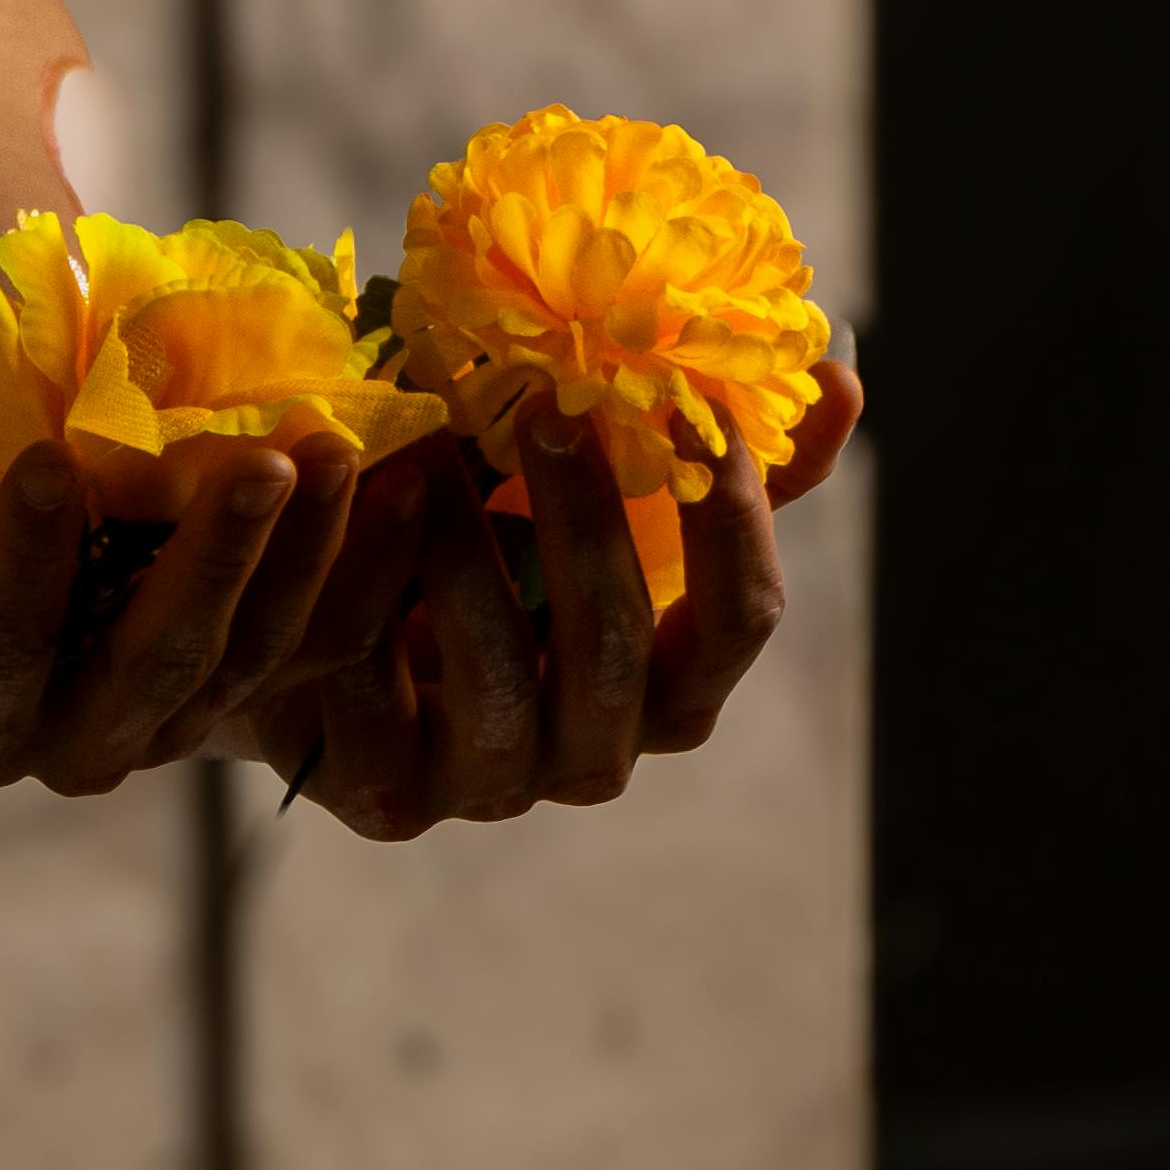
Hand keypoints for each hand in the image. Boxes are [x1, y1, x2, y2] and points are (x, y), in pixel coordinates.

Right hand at [0, 426, 366, 796]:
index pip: (1, 655)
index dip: (23, 569)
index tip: (44, 460)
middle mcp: (78, 747)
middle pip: (157, 666)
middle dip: (209, 562)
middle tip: (255, 459)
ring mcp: (171, 723)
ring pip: (254, 657)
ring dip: (305, 557)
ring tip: (335, 445)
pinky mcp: (240, 691)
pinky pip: (315, 642)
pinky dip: (360, 569)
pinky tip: (400, 480)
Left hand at [239, 355, 863, 838]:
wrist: (327, 641)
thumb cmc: (484, 558)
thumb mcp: (590, 503)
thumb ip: (703, 460)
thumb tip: (843, 372)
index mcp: (673, 691)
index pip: (740, 618)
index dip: (731, 517)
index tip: (693, 407)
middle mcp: (598, 754)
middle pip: (615, 645)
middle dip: (583, 516)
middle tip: (543, 408)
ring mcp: (493, 789)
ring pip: (497, 675)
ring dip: (461, 548)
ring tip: (422, 450)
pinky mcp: (387, 797)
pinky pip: (378, 704)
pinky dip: (364, 601)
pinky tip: (347, 523)